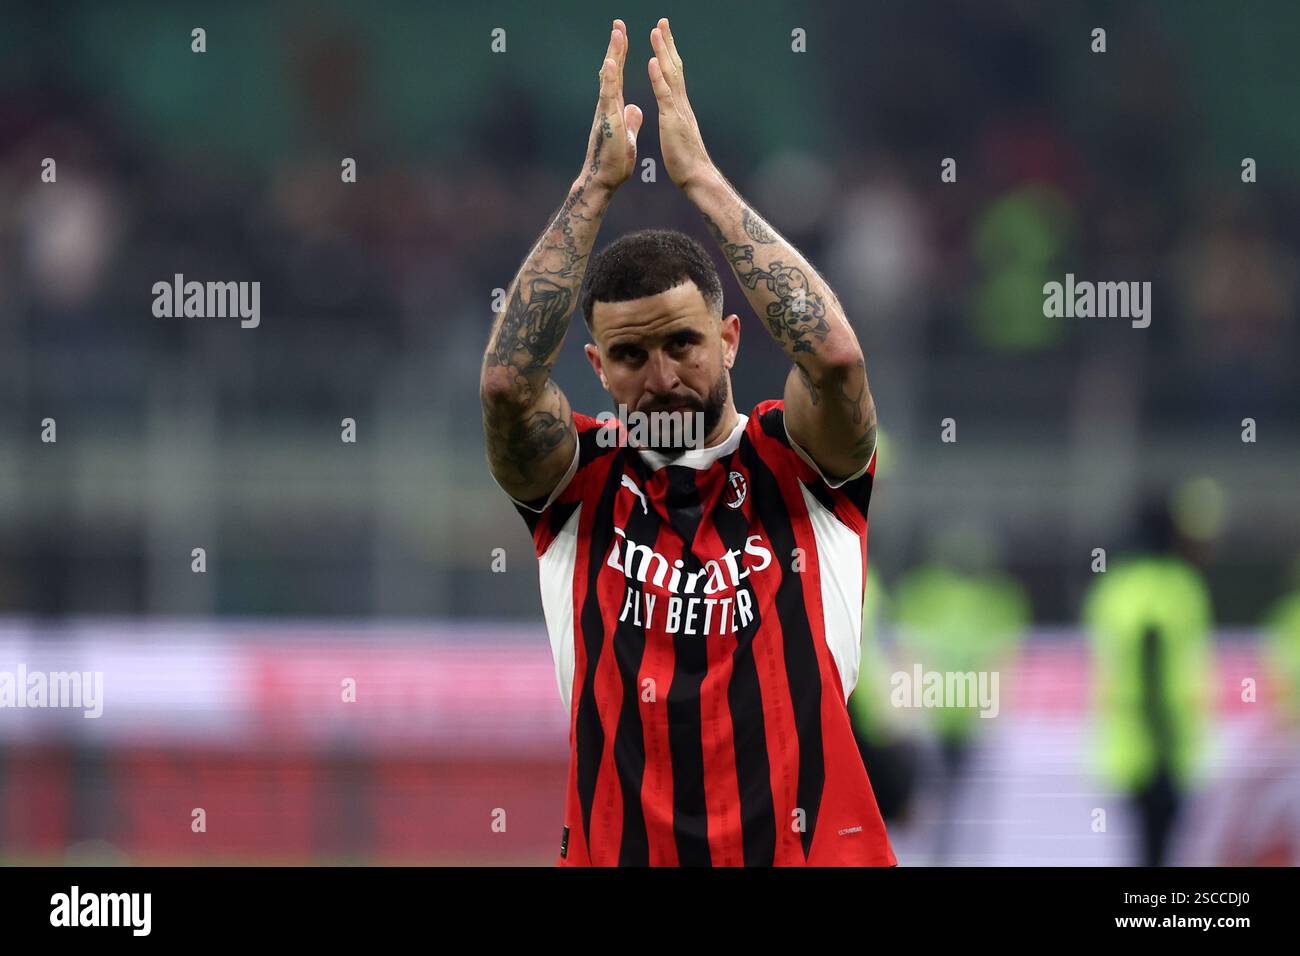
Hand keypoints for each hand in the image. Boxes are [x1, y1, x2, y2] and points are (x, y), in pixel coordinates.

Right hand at [583, 20, 642, 192]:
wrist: (604, 180)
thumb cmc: (613, 162)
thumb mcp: (628, 137)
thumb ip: (631, 121)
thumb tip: (636, 109)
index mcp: (615, 107)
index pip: (619, 76)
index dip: (622, 56)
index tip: (624, 36)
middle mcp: (608, 105)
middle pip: (612, 70)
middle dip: (616, 47)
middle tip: (618, 24)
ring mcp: (606, 111)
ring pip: (609, 77)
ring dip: (613, 54)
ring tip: (617, 32)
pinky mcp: (607, 120)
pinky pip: (608, 96)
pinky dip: (609, 78)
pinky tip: (610, 62)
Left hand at [648, 18, 712, 190]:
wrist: (696, 176)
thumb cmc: (685, 161)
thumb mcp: (676, 135)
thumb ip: (674, 121)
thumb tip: (673, 115)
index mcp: (679, 107)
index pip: (673, 75)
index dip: (667, 55)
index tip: (661, 37)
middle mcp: (681, 103)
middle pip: (675, 67)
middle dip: (667, 43)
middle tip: (662, 21)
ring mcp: (678, 110)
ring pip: (670, 75)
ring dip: (663, 51)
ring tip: (655, 31)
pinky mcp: (672, 120)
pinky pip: (664, 94)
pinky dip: (658, 76)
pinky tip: (653, 60)